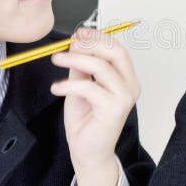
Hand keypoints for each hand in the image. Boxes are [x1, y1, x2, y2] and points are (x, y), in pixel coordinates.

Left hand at [50, 27, 139, 185]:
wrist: (88, 152)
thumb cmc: (87, 122)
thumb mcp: (80, 87)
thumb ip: (81, 68)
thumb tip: (75, 43)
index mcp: (125, 78)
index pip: (116, 49)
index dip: (97, 37)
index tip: (78, 33)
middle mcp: (130, 86)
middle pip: (115, 52)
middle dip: (90, 44)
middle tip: (68, 44)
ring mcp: (124, 98)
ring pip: (101, 67)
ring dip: (75, 60)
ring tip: (56, 60)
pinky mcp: (114, 109)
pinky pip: (89, 88)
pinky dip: (68, 85)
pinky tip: (56, 88)